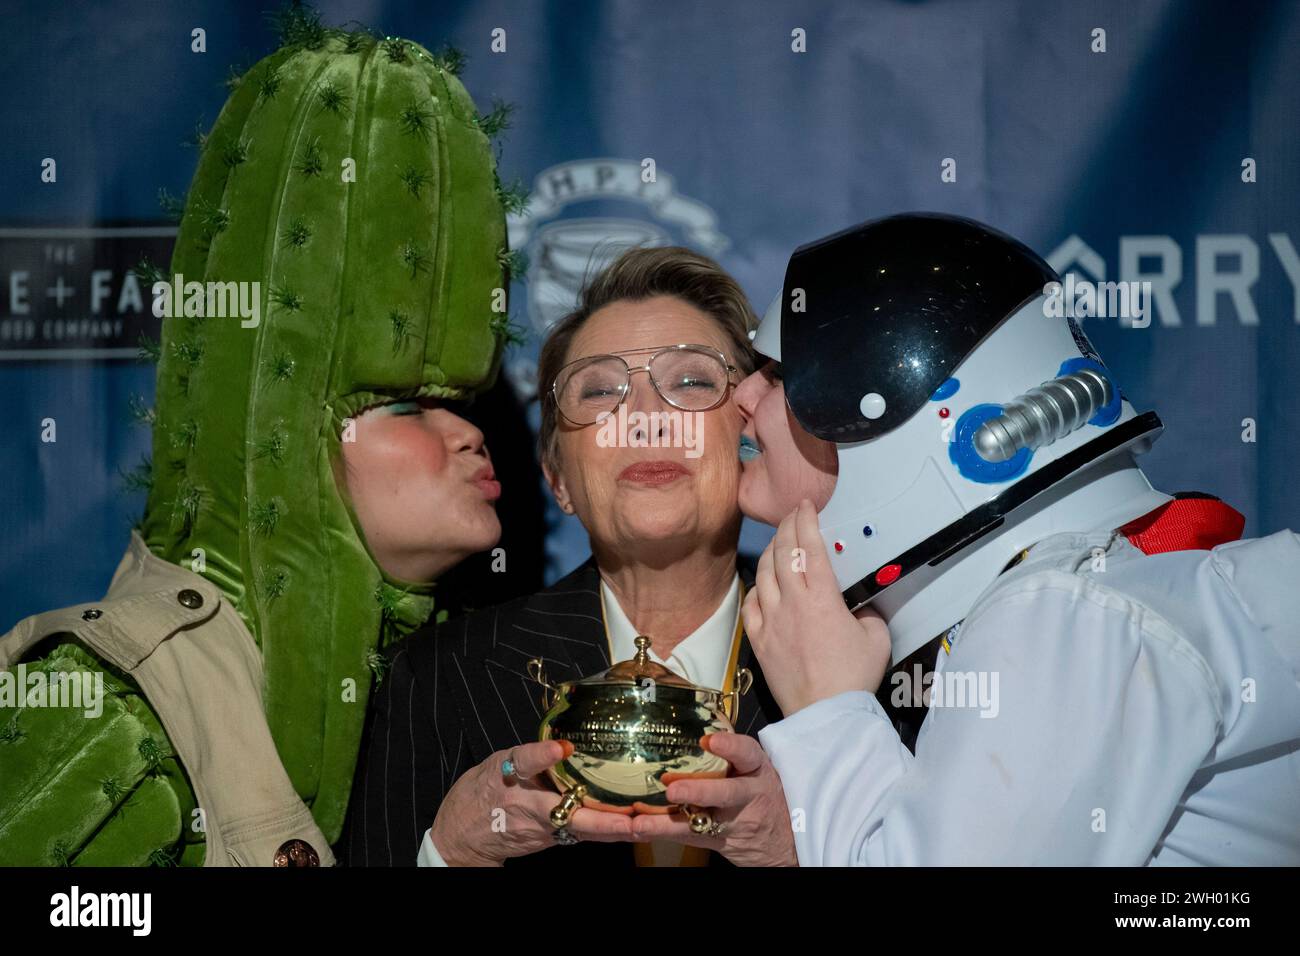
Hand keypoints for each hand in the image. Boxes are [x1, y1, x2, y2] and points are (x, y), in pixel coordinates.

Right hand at [429, 740, 633, 864]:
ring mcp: (538, 827)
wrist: (460, 836)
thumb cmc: (479, 793)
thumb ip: (529, 755)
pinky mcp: (547, 840)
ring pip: (579, 830)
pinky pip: (579, 834)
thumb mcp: (496, 763)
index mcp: (507, 776)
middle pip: (564, 812)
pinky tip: (631, 829)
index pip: (523, 761)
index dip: (541, 754)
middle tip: (630, 819)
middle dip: (600, 819)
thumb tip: (564, 742)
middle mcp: (525, 804)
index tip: (560, 748)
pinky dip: (604, 832)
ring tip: (643, 825)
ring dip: (611, 830)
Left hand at [629, 733, 796, 865]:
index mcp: (757, 770)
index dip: (730, 747)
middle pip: (727, 793)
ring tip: (642, 821)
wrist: (787, 841)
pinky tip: (640, 829)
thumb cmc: (763, 793)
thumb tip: (690, 725)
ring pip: (702, 822)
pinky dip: (663, 833)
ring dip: (669, 822)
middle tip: (672, 789)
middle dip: (699, 792)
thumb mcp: (756, 769)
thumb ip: (731, 752)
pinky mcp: (721, 841)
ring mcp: (736, 822)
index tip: (709, 740)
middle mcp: (749, 795)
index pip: (748, 754)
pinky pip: (690, 838)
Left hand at [744, 498, 891, 715]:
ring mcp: (771, 620)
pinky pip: (751, 604)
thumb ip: (868, 614)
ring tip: (779, 543)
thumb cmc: (852, 679)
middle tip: (792, 515)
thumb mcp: (877, 639)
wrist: (824, 713)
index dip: (807, 520)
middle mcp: (792, 603)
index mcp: (822, 598)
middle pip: (783, 552)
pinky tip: (764, 585)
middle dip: (787, 527)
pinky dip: (757, 588)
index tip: (806, 505)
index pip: (810, 546)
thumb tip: (860, 609)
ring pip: (764, 573)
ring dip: (771, 552)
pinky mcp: (759, 640)